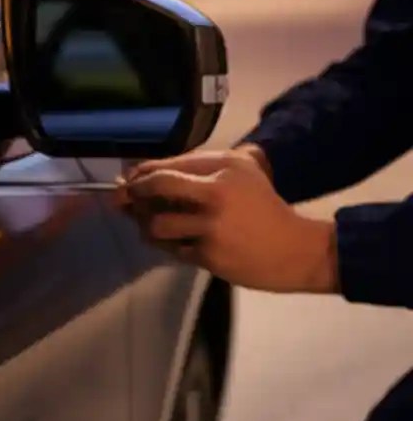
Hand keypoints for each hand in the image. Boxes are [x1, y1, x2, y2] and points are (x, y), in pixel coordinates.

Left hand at [120, 148, 338, 294]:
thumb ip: (200, 167)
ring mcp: (211, 226)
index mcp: (225, 167)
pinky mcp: (208, 254)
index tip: (128, 180)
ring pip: (157, 223)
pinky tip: (169, 241)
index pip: (168, 165)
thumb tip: (146, 169)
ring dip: (144, 224)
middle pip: (157, 187)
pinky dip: (165, 245)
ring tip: (145, 224)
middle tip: (123, 200)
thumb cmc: (265, 208)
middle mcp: (215, 192)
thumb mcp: (242, 173)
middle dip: (133, 193)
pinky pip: (172, 249)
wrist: (297, 250)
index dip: (141, 174)